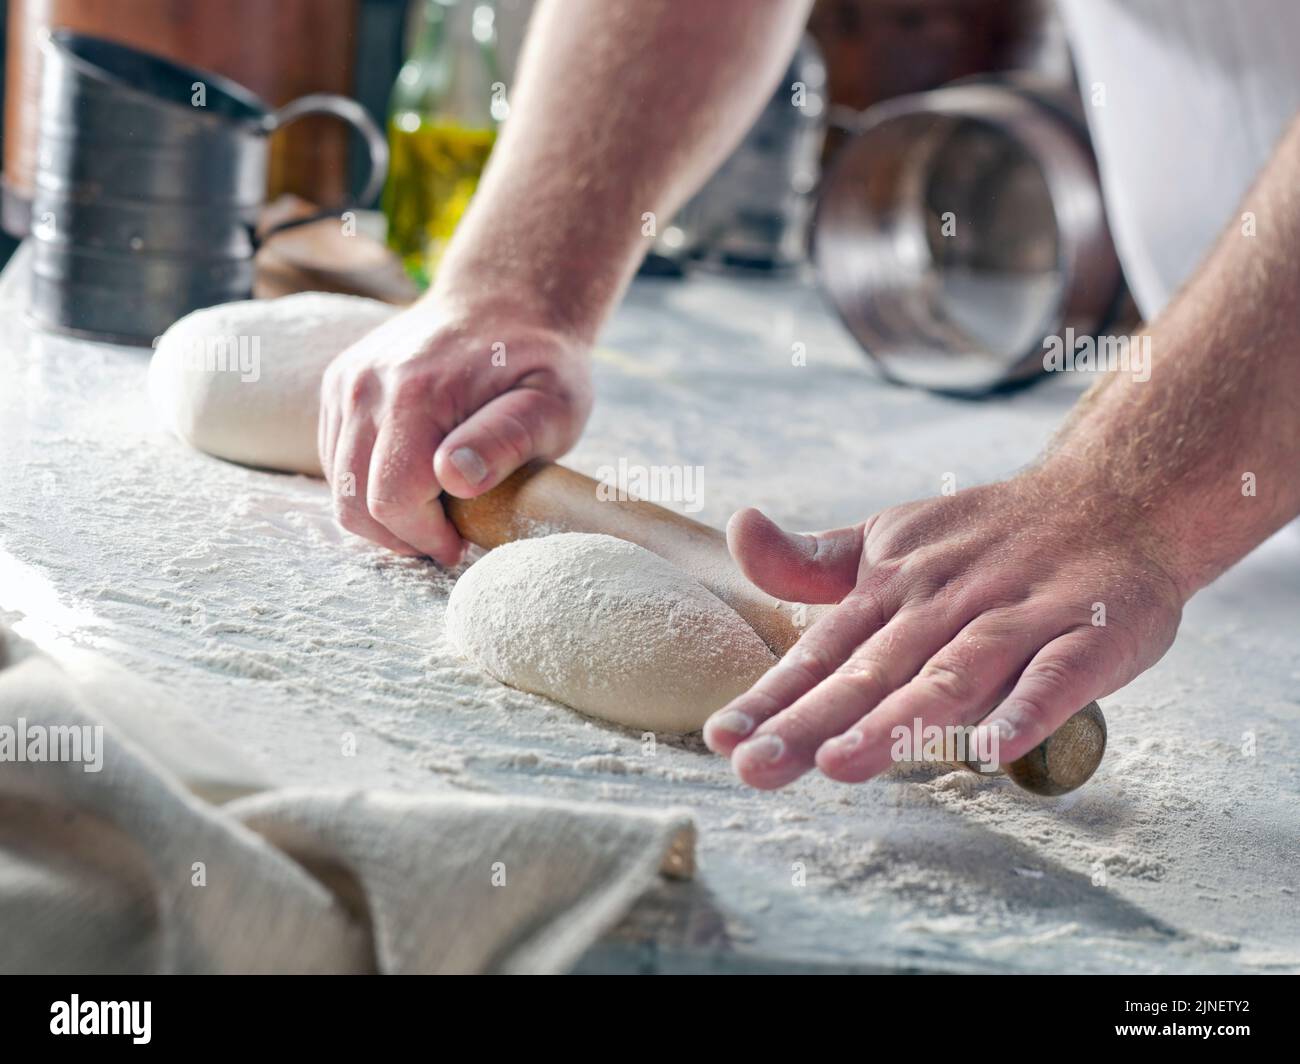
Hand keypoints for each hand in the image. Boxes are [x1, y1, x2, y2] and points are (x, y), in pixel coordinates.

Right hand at [318, 300, 591, 563]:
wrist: (506, 299)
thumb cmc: (540, 363)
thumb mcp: (552, 405)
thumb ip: (506, 439)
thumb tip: (453, 476)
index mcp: (417, 391)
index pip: (392, 498)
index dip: (426, 536)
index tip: (460, 542)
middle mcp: (367, 383)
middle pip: (354, 501)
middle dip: (400, 535)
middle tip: (446, 535)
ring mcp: (346, 382)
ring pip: (338, 487)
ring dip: (381, 514)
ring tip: (434, 508)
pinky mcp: (338, 385)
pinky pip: (335, 460)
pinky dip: (366, 485)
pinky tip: (413, 480)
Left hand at [703, 471, 1187, 787]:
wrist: (1112, 496)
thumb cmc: (984, 538)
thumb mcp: (888, 539)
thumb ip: (812, 560)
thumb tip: (737, 531)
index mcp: (894, 588)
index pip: (824, 648)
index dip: (773, 695)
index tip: (722, 738)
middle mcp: (946, 602)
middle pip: (873, 670)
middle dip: (812, 721)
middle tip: (755, 766)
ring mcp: (1018, 617)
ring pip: (951, 675)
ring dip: (898, 720)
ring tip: (840, 763)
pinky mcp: (1088, 634)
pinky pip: (1056, 677)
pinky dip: (1027, 710)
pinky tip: (991, 750)